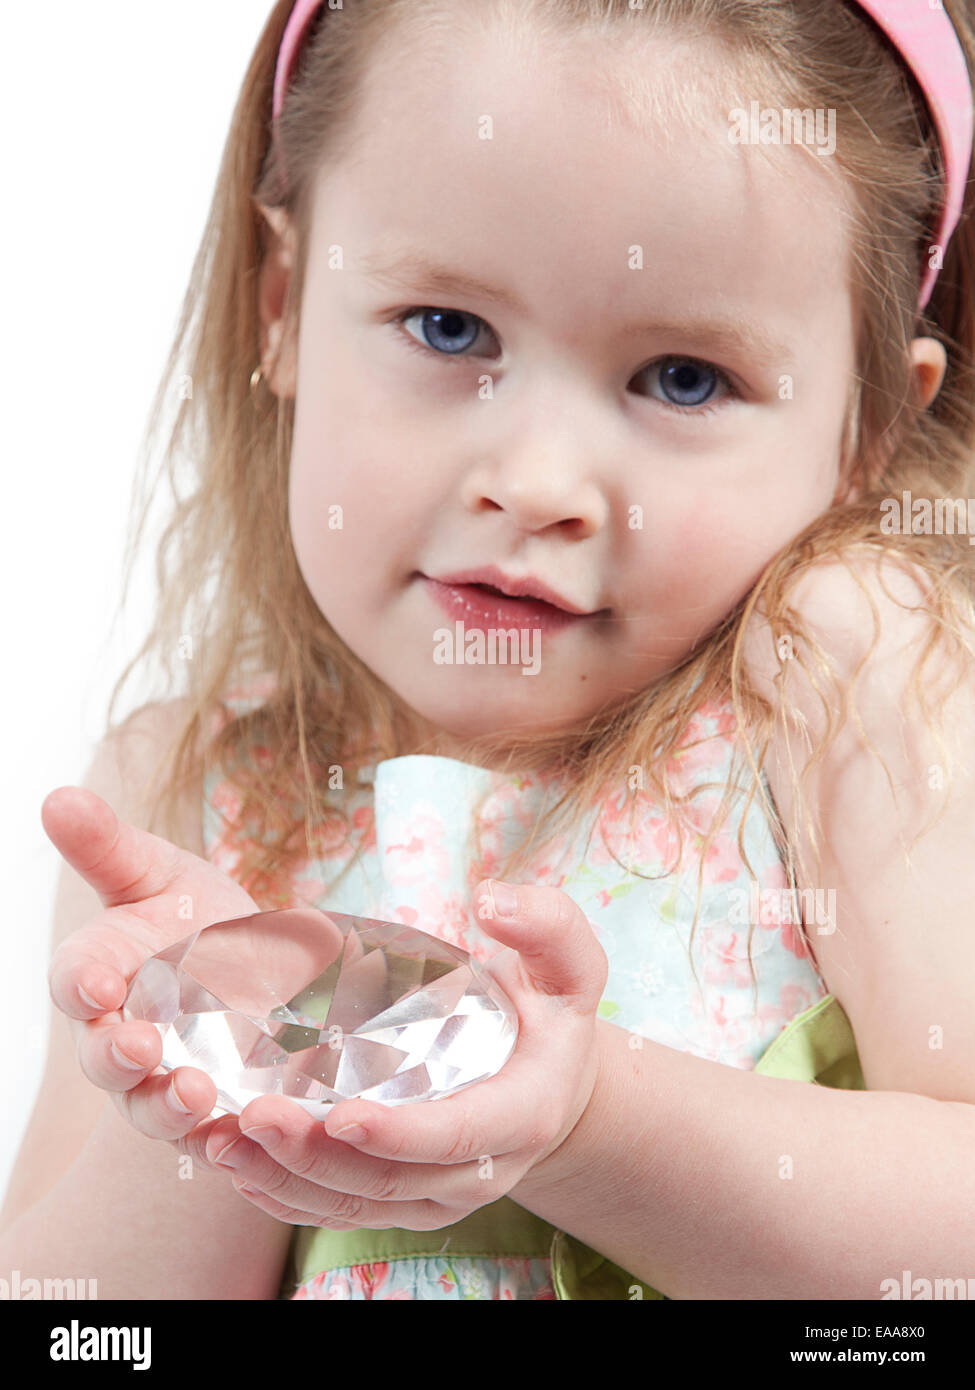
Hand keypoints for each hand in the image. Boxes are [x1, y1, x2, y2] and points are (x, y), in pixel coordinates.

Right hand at [42, 785, 260, 1159]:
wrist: (255, 962)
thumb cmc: (187, 913)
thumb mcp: (156, 871)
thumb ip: (107, 845)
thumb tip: (57, 796)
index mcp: (100, 973)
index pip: (77, 980)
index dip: (82, 984)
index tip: (97, 986)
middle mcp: (122, 1035)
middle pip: (106, 1058)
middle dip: (120, 1055)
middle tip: (142, 1048)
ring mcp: (165, 1080)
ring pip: (152, 1109)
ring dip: (169, 1107)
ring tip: (197, 1094)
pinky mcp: (215, 1113)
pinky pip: (210, 1140)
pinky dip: (223, 1143)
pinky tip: (243, 1134)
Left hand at [202, 880, 608, 1231]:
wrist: (552, 1081)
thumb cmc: (551, 1014)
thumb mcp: (569, 963)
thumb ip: (546, 924)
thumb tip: (491, 898)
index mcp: (520, 1116)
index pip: (455, 1137)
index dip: (397, 1133)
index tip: (338, 1112)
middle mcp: (478, 1172)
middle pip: (387, 1181)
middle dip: (314, 1156)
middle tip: (252, 1115)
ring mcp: (436, 1196)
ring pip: (354, 1206)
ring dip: (283, 1182)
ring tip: (221, 1143)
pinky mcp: (403, 1201)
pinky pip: (339, 1212)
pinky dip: (284, 1196)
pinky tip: (237, 1163)